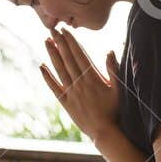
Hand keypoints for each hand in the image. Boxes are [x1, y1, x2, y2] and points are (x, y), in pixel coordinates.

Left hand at [41, 27, 120, 141]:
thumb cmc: (115, 110)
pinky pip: (54, 87)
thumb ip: (113, 69)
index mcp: (93, 78)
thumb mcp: (118, 89)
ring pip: (59, 70)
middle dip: (60, 43)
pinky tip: (42, 66)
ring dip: (52, 55)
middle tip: (53, 29)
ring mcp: (71, 93)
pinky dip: (47, 77)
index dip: (71, 42)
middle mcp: (79, 83)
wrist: (104, 132)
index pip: (79, 55)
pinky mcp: (66, 103)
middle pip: (68, 59)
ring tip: (47, 41)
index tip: (65, 30)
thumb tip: (109, 51)